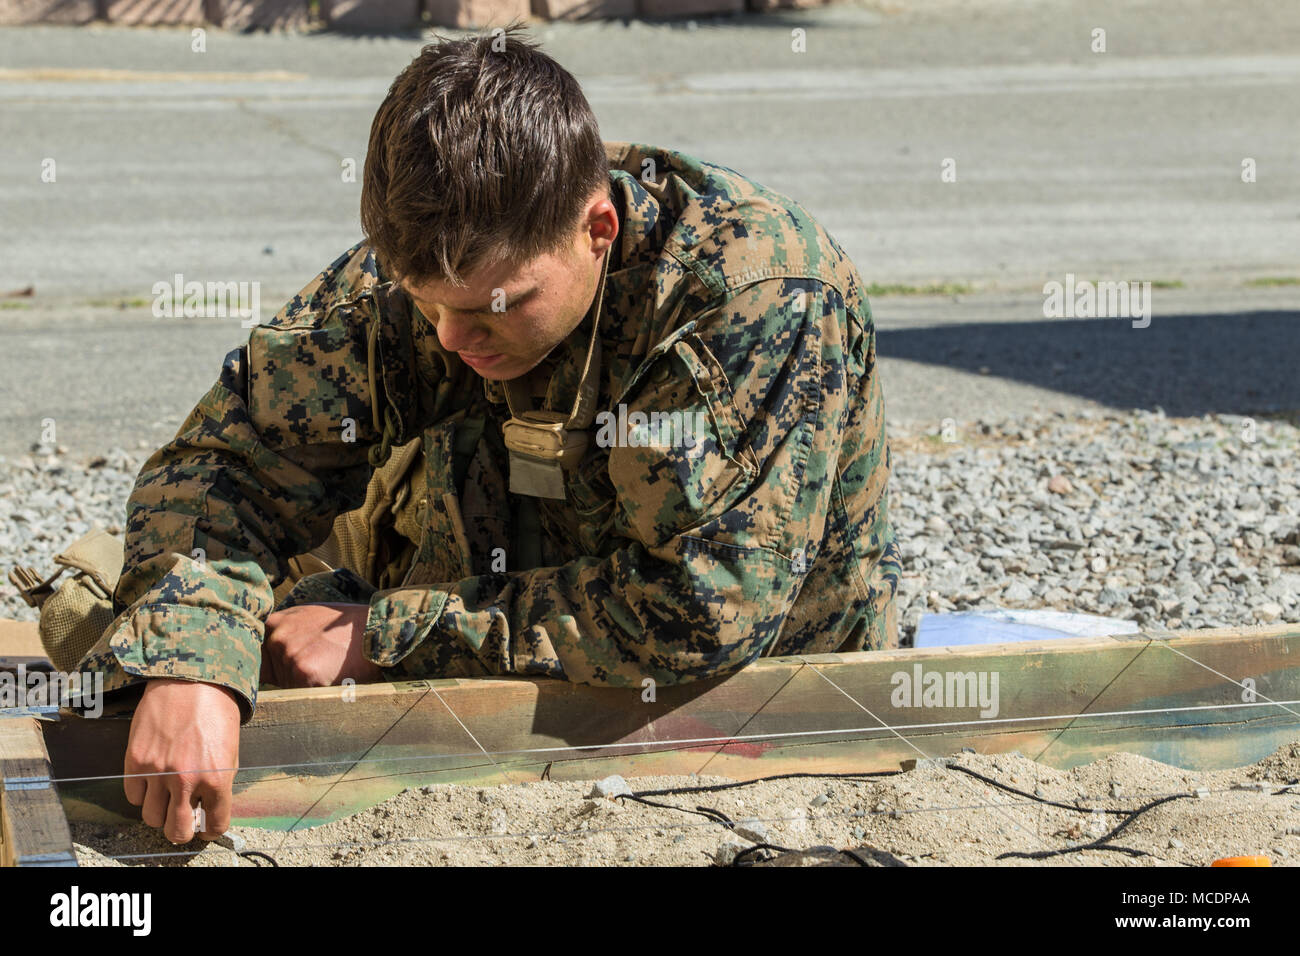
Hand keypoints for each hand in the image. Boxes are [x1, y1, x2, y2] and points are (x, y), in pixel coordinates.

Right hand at [124, 679, 239, 842]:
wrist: (190, 681)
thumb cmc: (215, 712)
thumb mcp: (230, 750)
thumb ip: (219, 783)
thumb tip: (209, 808)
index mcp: (217, 778)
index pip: (215, 825)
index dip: (210, 830)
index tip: (206, 827)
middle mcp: (187, 780)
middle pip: (177, 831)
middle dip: (181, 831)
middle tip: (182, 820)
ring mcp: (158, 772)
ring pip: (151, 818)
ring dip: (159, 812)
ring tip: (167, 796)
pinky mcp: (135, 761)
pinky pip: (133, 796)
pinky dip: (142, 794)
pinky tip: (152, 780)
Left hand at [261, 602, 378, 688]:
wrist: (375, 627)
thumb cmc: (344, 626)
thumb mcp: (307, 617)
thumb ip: (284, 632)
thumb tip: (262, 656)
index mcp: (275, 623)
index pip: (258, 657)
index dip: (272, 667)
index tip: (287, 668)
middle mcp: (277, 638)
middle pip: (274, 674)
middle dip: (292, 676)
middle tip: (321, 662)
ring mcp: (290, 655)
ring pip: (288, 686)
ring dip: (306, 685)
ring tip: (330, 666)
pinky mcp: (304, 673)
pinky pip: (303, 693)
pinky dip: (318, 690)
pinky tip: (334, 674)